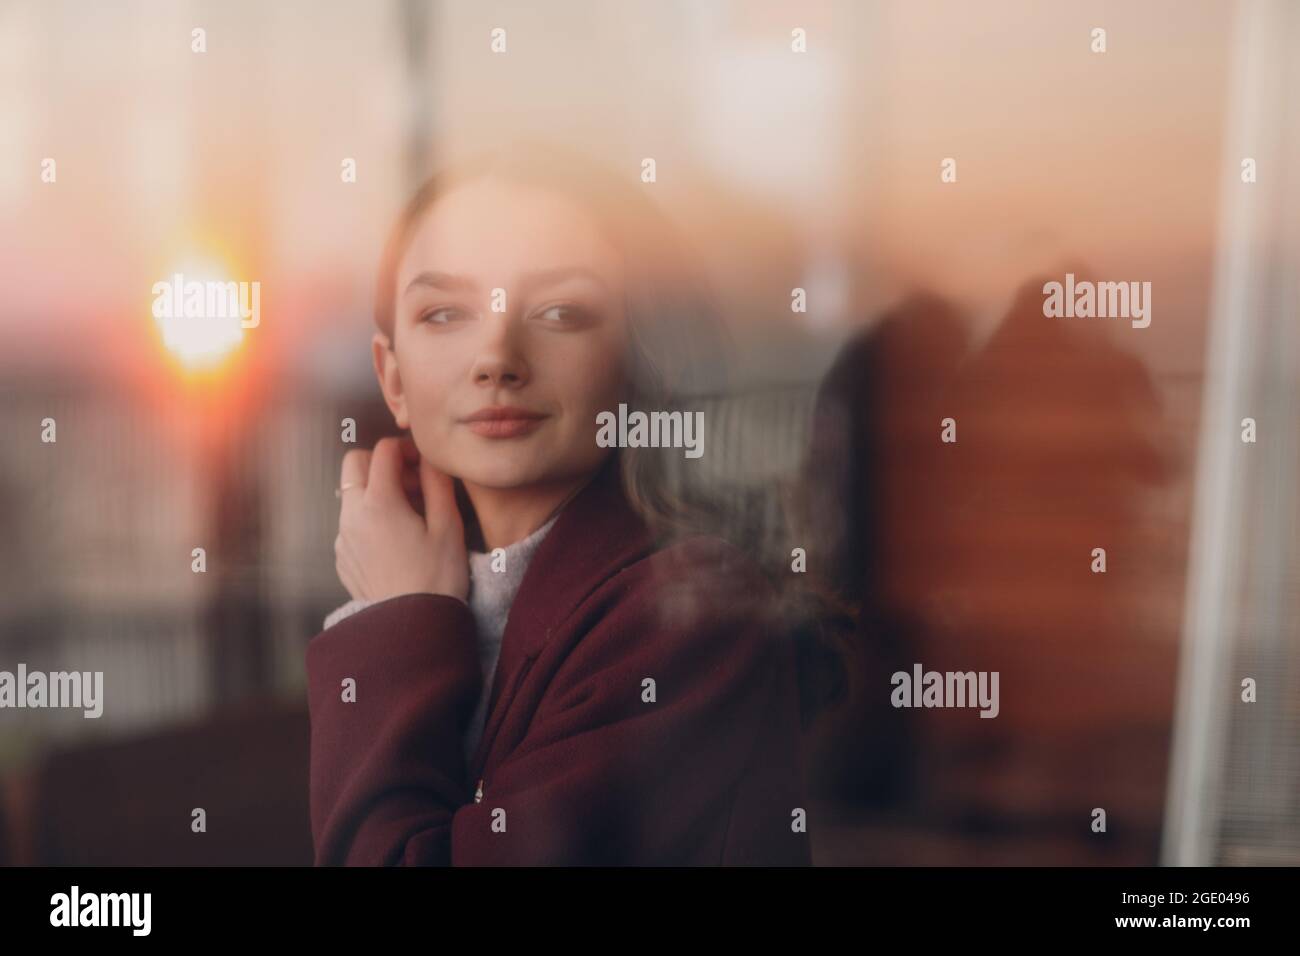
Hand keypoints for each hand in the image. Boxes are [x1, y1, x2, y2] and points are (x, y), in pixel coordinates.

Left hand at [334, 435, 468, 603]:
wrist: (411, 628)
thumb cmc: (436, 578)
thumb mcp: (448, 526)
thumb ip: (438, 483)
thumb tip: (431, 459)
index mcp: (379, 503)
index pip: (383, 451)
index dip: (406, 449)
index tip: (424, 464)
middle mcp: (352, 515)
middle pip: (354, 464)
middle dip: (382, 462)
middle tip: (412, 481)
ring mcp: (343, 538)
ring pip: (352, 494)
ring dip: (377, 491)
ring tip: (411, 514)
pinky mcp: (343, 557)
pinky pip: (352, 523)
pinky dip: (371, 518)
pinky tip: (397, 540)